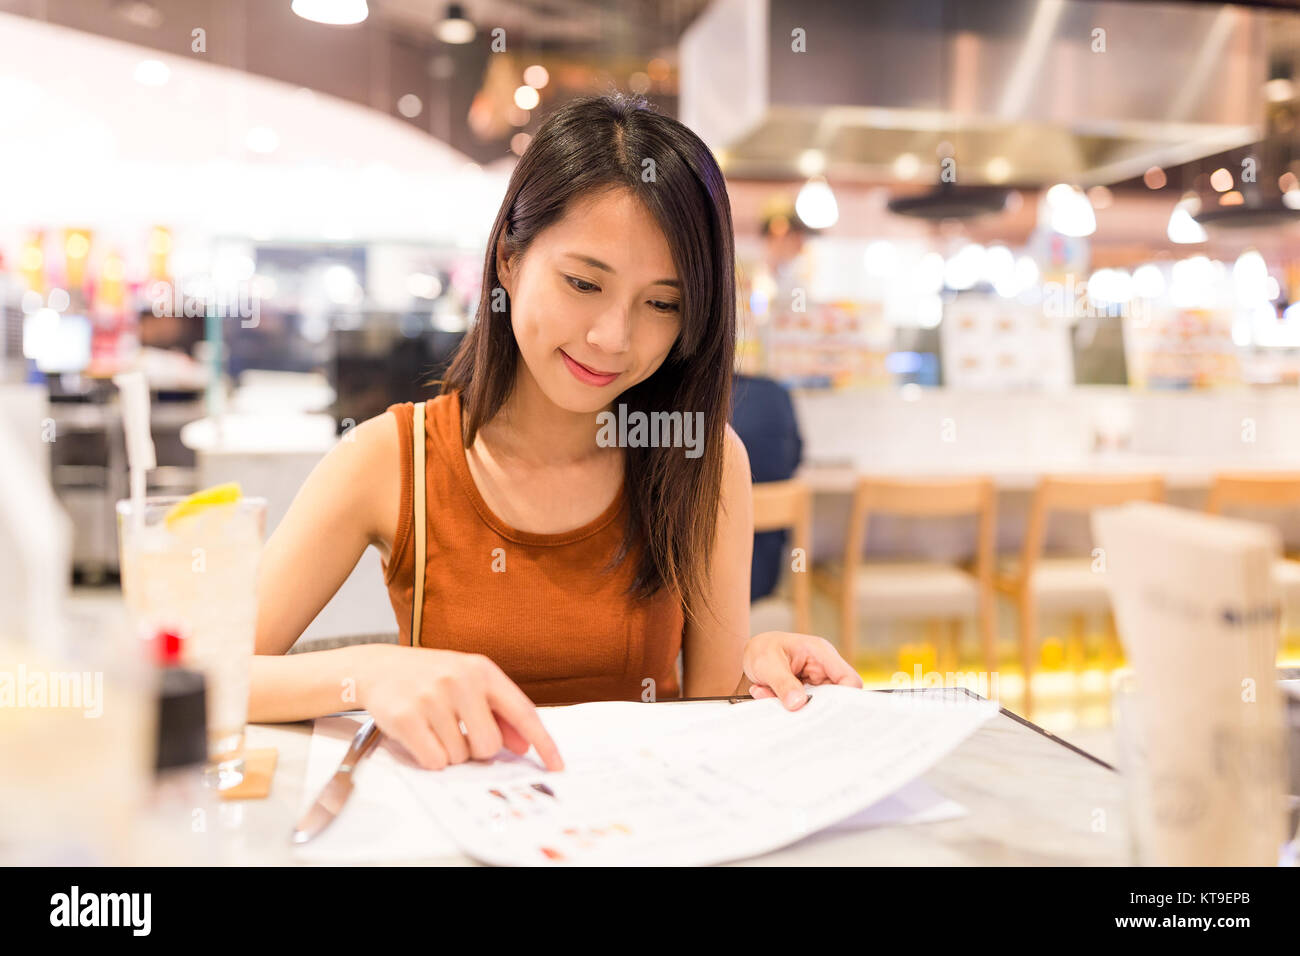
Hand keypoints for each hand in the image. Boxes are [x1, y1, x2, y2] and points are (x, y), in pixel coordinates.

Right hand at [356, 645, 563, 771]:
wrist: (378, 666)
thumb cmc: (430, 678)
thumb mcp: (469, 684)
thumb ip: (499, 713)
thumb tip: (524, 745)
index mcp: (482, 670)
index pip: (522, 711)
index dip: (543, 742)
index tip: (557, 766)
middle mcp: (460, 680)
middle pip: (489, 745)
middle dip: (477, 750)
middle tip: (459, 733)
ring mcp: (432, 697)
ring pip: (460, 756)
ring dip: (449, 752)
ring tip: (434, 727)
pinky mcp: (407, 717)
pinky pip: (435, 761)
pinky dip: (430, 758)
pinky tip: (421, 736)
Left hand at [742, 632, 861, 710]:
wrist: (752, 654)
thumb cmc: (762, 650)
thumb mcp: (767, 664)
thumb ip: (782, 683)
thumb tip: (798, 704)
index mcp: (821, 653)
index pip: (849, 678)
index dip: (845, 699)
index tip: (827, 715)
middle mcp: (824, 668)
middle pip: (837, 697)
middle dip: (815, 709)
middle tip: (793, 713)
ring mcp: (818, 682)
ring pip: (819, 706)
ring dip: (796, 708)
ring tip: (769, 695)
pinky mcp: (809, 693)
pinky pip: (805, 708)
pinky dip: (788, 708)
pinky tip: (768, 695)